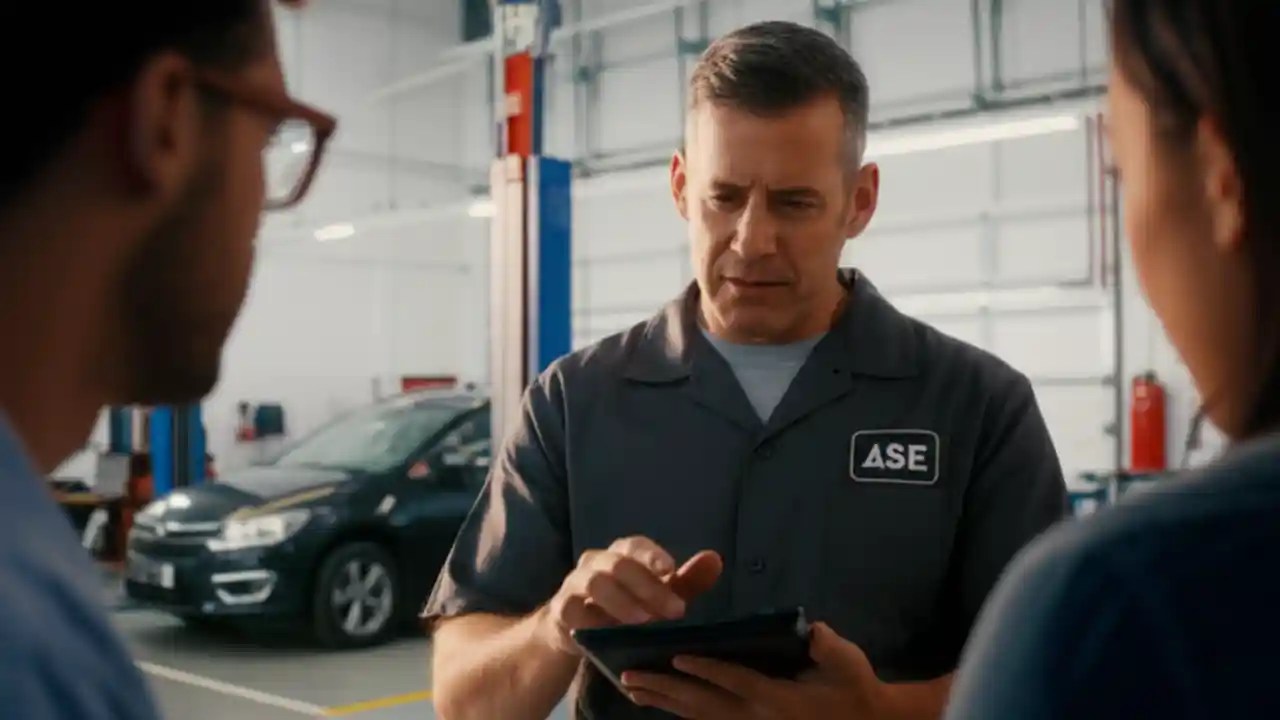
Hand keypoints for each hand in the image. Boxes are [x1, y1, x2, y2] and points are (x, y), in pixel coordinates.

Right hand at [537, 537, 721, 654]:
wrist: (578, 629)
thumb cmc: (627, 605)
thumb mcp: (659, 595)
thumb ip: (687, 580)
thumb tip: (715, 559)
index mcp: (622, 553)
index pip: (636, 546)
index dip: (652, 556)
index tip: (671, 571)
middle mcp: (597, 562)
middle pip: (619, 564)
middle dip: (648, 586)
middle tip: (675, 611)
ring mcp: (575, 584)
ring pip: (594, 582)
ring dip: (621, 601)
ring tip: (643, 620)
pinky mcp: (562, 609)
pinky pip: (571, 608)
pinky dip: (589, 619)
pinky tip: (606, 632)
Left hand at [622, 622, 888, 718]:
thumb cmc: (853, 686)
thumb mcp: (847, 662)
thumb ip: (829, 646)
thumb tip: (813, 631)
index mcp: (779, 699)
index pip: (737, 682)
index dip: (708, 670)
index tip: (677, 657)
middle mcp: (757, 717)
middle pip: (703, 704)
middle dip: (666, 689)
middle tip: (630, 677)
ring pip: (698, 716)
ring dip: (664, 702)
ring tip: (631, 690)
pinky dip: (680, 711)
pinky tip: (658, 701)